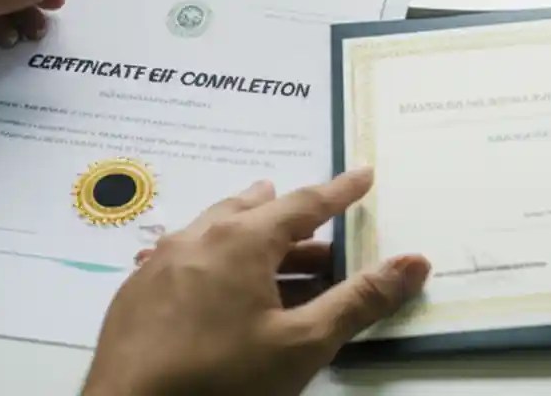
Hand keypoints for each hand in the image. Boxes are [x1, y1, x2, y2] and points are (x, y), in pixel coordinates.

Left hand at [83, 169, 429, 395]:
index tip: (363, 176)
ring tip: (269, 244)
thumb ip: (359, 300)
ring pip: (214, 230)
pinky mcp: (136, 293)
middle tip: (318, 221)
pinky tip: (215, 284)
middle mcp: (198, 237)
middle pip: (254, 209)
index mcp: (242, 240)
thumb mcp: (302, 344)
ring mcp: (160, 263)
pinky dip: (215, 259)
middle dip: (290, 214)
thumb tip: (414, 261)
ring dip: (251, 233)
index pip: (304, 203)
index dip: (339, 192)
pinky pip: (185, 257)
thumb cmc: (222, 379)